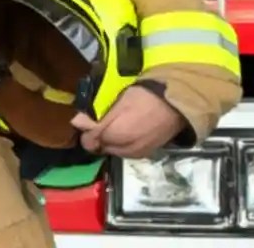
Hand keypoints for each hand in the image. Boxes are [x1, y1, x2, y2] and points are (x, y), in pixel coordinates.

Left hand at [70, 85, 185, 158]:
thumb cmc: (145, 98)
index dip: (87, 130)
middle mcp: (126, 151)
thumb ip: (97, 118)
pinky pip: (127, 152)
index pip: (89, 141)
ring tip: (118, 124)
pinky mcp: (147, 154)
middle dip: (99, 136)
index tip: (89, 120)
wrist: (177, 105)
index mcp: (116, 136)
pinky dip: (124, 144)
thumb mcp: (118, 103)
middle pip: (101, 148)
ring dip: (111, 140)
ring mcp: (137, 154)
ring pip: (114, 150)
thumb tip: (76, 123)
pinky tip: (129, 131)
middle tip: (104, 120)